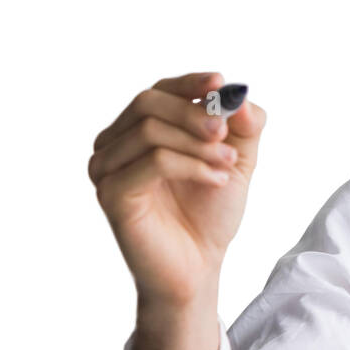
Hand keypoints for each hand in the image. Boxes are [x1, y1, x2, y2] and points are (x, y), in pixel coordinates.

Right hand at [88, 71, 265, 307]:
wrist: (198, 267)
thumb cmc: (209, 213)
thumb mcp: (235, 160)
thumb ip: (242, 126)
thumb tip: (239, 96)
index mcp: (137, 131)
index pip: (158, 91)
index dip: (189, 83)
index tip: (222, 83)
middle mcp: (113, 145)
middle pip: (148, 102)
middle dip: (195, 113)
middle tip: (227, 133)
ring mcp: (106, 169)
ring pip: (151, 131)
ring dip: (198, 145)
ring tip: (228, 166)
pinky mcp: (111, 194)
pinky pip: (154, 162)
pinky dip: (192, 166)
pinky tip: (217, 181)